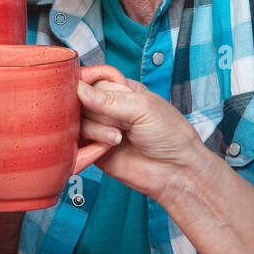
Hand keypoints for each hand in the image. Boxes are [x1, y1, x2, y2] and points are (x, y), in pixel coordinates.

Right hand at [76, 77, 207, 197]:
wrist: (175, 171)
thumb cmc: (170, 136)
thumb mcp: (143, 108)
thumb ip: (109, 99)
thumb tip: (79, 89)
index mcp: (122, 92)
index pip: (93, 82)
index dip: (88, 87)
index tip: (85, 93)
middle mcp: (109, 110)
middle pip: (82, 101)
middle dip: (96, 112)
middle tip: (117, 121)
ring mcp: (101, 130)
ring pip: (79, 122)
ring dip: (97, 130)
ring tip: (118, 139)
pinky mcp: (95, 150)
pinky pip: (78, 143)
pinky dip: (88, 145)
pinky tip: (105, 148)